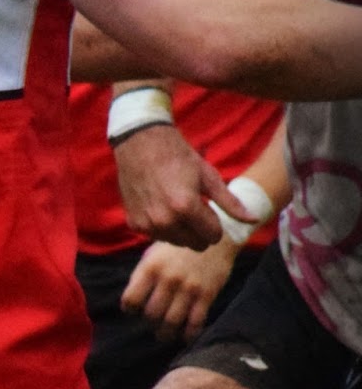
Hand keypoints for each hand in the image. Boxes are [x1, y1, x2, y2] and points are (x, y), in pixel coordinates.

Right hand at [113, 126, 251, 249]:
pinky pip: (157, 236)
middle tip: (196, 210)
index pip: (213, 236)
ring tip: (177, 207)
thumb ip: (230, 203)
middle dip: (200, 231)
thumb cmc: (178, 157)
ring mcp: (147, 224)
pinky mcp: (134, 223)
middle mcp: (164, 220)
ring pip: (176, 242)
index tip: (209, 209)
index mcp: (186, 207)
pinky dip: (163, 226)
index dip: (216, 224)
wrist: (140, 144)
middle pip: (195, 245)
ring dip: (181, 230)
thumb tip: (254, 219)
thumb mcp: (208, 177)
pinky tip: (160, 206)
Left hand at [121, 236, 238, 343]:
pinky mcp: (207, 295)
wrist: (217, 237)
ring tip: (164, 335)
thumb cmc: (179, 248)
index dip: (130, 309)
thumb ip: (143, 276)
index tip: (133, 312)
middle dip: (149, 323)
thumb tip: (133, 300)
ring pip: (172, 321)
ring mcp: (188, 289)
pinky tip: (184, 336)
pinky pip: (195, 322)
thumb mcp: (154, 254)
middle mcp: (167, 280)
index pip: (131, 299)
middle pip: (151, 314)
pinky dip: (188, 334)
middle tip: (152, 325)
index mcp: (150, 268)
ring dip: (166, 333)